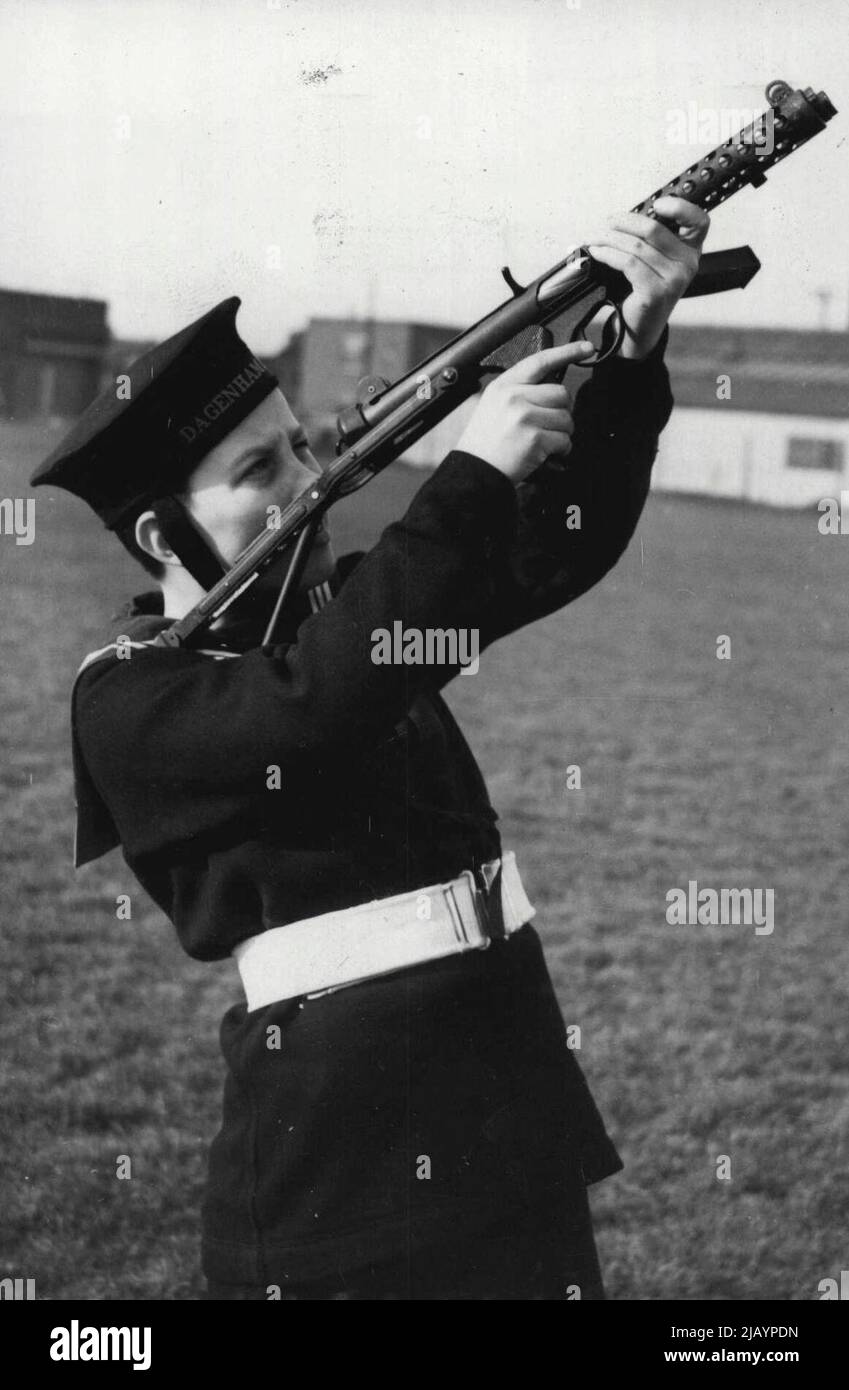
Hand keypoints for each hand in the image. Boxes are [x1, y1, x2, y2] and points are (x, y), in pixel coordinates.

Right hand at [455, 339, 595, 485]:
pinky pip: (565, 440)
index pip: (540, 361)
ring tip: (542, 441)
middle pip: (560, 393)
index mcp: (503, 386)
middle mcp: (514, 397)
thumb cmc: (485, 443)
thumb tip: (553, 391)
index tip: (586, 348)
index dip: (567, 352)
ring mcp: (525, 417)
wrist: (474, 471)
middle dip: (561, 411)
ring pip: (566, 418)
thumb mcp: (493, 406)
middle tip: (548, 424)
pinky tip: (545, 453)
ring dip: (561, 433)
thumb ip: (520, 392)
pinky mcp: (535, 438)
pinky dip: (561, 450)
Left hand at [585, 196, 709, 359]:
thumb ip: (647, 240)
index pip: (698, 221)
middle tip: (604, 224)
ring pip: (636, 246)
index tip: (657, 203)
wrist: (639, 330)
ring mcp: (675, 279)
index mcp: (691, 251)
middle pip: (654, 229)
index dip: (680, 207)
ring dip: (609, 239)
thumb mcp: (652, 262)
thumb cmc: (642, 292)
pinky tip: (597, 253)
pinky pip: (628, 263)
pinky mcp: (656, 292)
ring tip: (594, 239)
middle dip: (622, 222)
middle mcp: (688, 264)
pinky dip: (608, 254)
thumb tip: (616, 219)